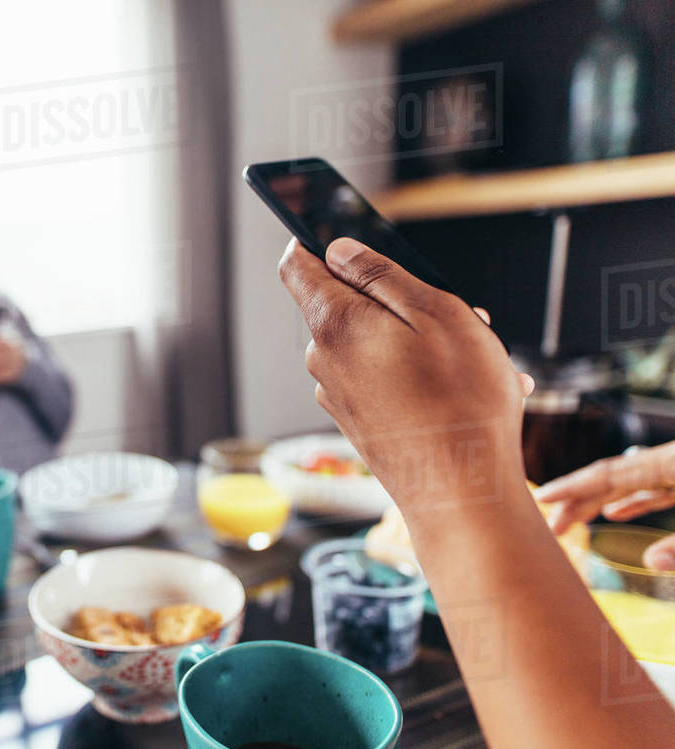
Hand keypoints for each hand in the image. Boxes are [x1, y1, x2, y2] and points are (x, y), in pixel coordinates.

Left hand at [277, 237, 532, 515]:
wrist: (461, 492)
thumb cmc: (459, 401)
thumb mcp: (434, 312)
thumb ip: (380, 275)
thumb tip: (338, 249)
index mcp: (335, 324)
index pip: (298, 264)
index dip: (314, 240)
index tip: (340, 231)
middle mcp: (323, 359)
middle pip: (346, 304)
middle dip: (397, 299)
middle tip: (457, 315)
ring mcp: (337, 394)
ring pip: (372, 343)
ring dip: (417, 341)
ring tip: (475, 362)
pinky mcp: (356, 421)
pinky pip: (382, 379)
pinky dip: (417, 376)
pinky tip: (461, 392)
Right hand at [536, 443, 674, 569]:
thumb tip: (651, 561)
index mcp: (669, 464)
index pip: (608, 475)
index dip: (571, 486)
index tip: (542, 497)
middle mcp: (666, 462)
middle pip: (611, 479)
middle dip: (578, 501)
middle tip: (553, 526)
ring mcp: (674, 469)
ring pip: (628, 482)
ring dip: (598, 501)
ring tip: (573, 521)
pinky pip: (650, 488)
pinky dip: (631, 501)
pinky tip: (613, 513)